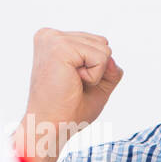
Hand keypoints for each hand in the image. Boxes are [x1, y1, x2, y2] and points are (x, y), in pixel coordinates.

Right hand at [18, 28, 122, 160]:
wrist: (48, 127)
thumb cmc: (67, 110)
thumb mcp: (97, 85)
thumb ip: (109, 68)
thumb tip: (112, 58)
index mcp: (53, 40)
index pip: (96, 43)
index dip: (95, 68)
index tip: (71, 82)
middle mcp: (50, 35)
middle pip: (102, 43)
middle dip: (96, 69)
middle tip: (71, 85)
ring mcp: (53, 39)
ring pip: (104, 49)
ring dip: (95, 74)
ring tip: (70, 85)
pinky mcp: (60, 47)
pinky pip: (101, 58)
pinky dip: (94, 77)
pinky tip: (72, 83)